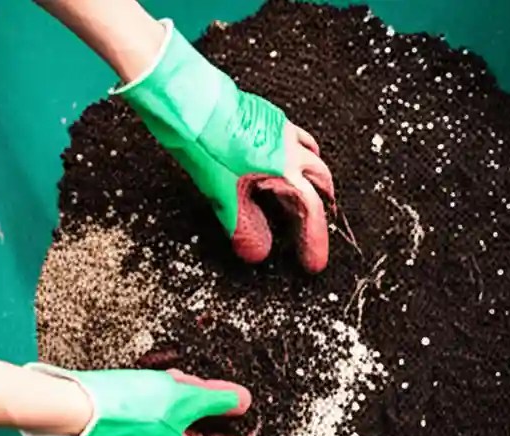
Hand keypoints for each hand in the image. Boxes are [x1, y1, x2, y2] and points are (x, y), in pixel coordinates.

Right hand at [24, 365, 250, 435]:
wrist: (79, 403)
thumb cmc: (132, 409)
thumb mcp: (186, 399)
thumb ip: (216, 400)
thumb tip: (243, 402)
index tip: (234, 420)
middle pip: (188, 431)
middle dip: (198, 406)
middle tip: (205, 390)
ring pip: (167, 417)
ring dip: (176, 396)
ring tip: (177, 379)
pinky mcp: (118, 424)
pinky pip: (147, 410)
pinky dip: (156, 394)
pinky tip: (154, 379)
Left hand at [113, 20, 335, 271]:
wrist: (188, 99)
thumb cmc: (204, 141)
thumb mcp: (221, 193)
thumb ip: (242, 224)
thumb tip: (256, 252)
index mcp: (284, 167)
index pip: (310, 209)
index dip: (315, 239)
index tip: (312, 262)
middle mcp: (289, 146)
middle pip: (320, 180)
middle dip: (321, 206)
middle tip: (313, 228)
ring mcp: (279, 128)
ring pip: (310, 154)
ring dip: (311, 178)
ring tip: (303, 195)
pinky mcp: (266, 116)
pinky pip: (294, 137)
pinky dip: (296, 155)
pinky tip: (278, 162)